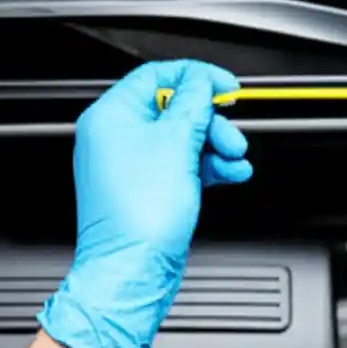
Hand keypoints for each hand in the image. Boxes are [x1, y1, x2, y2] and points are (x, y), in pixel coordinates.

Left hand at [38, 60, 252, 347]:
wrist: (132, 271)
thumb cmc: (138, 215)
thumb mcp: (175, 143)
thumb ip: (193, 104)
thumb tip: (203, 81)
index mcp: (111, 117)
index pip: (156, 76)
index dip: (196, 76)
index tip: (225, 86)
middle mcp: (117, 139)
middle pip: (176, 109)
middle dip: (212, 122)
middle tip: (231, 136)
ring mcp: (133, 167)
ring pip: (184, 140)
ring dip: (216, 146)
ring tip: (235, 160)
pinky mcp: (150, 191)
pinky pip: (184, 167)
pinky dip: (210, 168)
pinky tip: (231, 174)